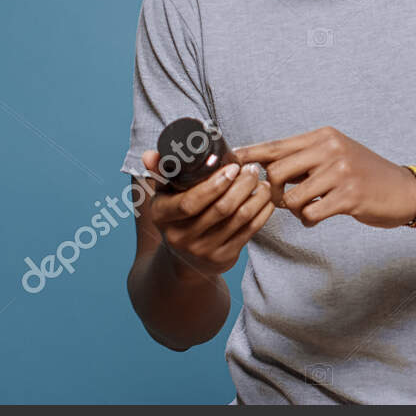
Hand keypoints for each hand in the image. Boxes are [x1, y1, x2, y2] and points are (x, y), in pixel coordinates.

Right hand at [138, 149, 274, 275]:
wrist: (183, 259)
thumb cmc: (176, 215)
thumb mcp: (163, 195)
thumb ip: (160, 171)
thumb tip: (149, 155)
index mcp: (163, 216)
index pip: (189, 202)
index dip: (214, 185)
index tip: (233, 168)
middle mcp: (181, 237)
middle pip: (220, 209)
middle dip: (242, 185)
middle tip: (252, 169)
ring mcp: (203, 250)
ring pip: (238, 219)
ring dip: (255, 197)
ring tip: (261, 181)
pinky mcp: (223, 258)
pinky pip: (249, 231)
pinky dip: (261, 212)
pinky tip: (265, 199)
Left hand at [232, 126, 415, 228]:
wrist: (404, 190)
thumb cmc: (364, 174)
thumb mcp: (335, 155)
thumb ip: (304, 157)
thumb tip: (263, 166)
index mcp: (323, 136)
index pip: (276, 146)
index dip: (249, 155)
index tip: (228, 161)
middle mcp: (330, 149)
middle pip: (276, 172)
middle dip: (272, 192)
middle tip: (284, 199)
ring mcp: (340, 172)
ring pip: (290, 197)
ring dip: (292, 209)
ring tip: (307, 207)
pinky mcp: (348, 197)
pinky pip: (309, 214)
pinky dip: (308, 220)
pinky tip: (320, 215)